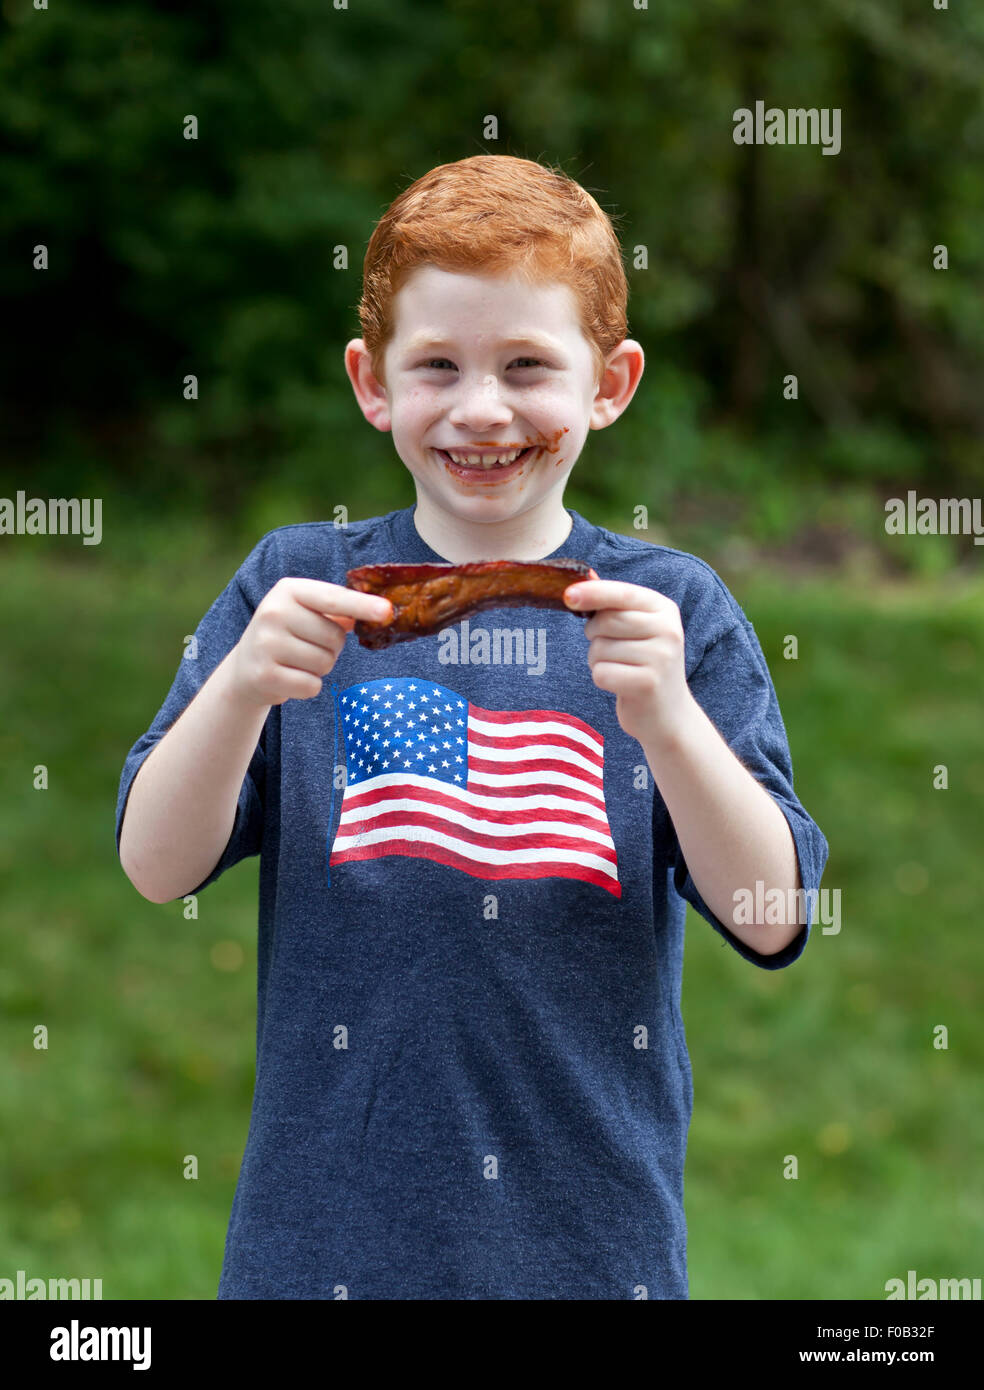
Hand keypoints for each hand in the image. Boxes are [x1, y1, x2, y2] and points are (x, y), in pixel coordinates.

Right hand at [228, 578, 391, 706]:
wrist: (244, 669)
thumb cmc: (287, 635)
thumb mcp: (306, 612)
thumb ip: (339, 610)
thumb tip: (379, 611)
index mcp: (288, 590)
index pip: (333, 598)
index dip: (362, 605)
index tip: (387, 611)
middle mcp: (273, 612)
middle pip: (335, 637)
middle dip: (332, 647)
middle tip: (307, 646)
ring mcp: (266, 643)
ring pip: (325, 663)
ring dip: (320, 668)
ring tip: (296, 661)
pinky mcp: (264, 675)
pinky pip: (312, 685)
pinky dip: (308, 686)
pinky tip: (289, 677)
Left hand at [564, 579, 696, 747]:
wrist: (667, 714)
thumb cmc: (642, 665)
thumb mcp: (636, 630)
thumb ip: (613, 604)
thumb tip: (585, 574)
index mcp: (664, 609)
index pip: (622, 593)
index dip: (593, 593)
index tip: (567, 595)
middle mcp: (668, 630)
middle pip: (606, 622)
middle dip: (594, 635)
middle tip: (610, 648)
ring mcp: (661, 657)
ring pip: (600, 649)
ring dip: (598, 661)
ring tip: (621, 669)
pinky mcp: (649, 684)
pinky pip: (601, 673)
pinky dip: (602, 680)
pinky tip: (620, 685)